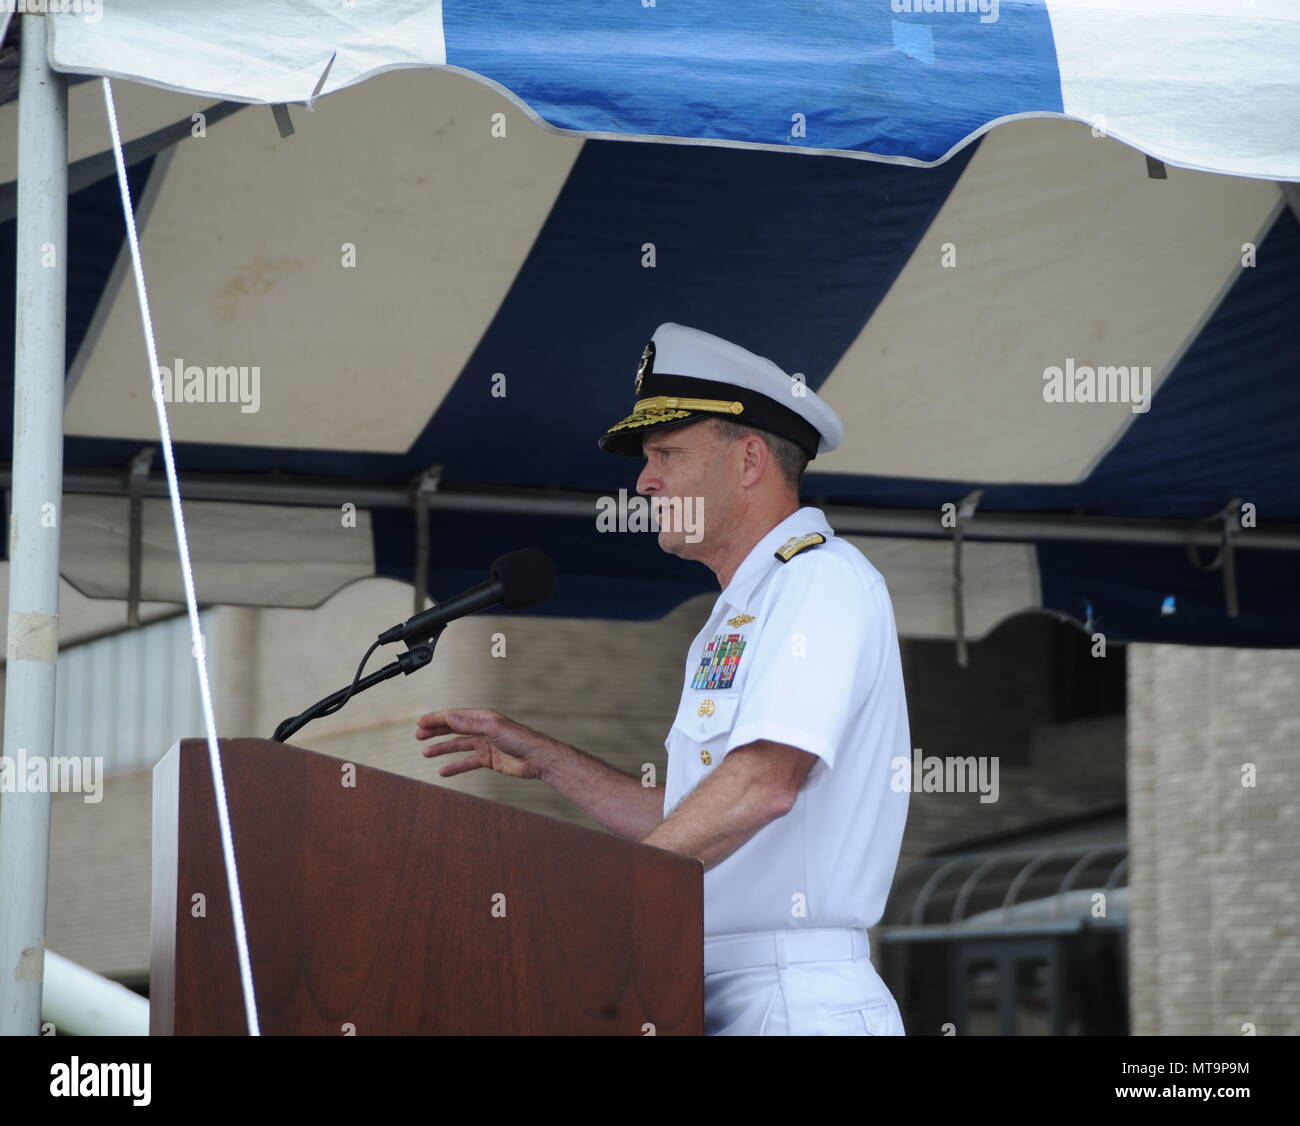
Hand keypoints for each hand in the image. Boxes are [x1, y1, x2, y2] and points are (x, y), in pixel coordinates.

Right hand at [415, 707, 555, 779]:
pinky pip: (467, 762)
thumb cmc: (520, 739)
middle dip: (435, 731)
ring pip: (458, 746)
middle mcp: (482, 729)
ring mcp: (485, 744)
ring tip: (425, 753)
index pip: (454, 716)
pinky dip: (455, 766)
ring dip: (442, 749)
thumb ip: (470, 724)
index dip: (437, 718)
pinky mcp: (489, 759)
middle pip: (453, 729)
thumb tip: (449, 717)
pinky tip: (443, 771)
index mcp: (482, 717)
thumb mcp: (492, 728)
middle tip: (418, 736)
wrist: (537, 758)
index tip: (420, 723)